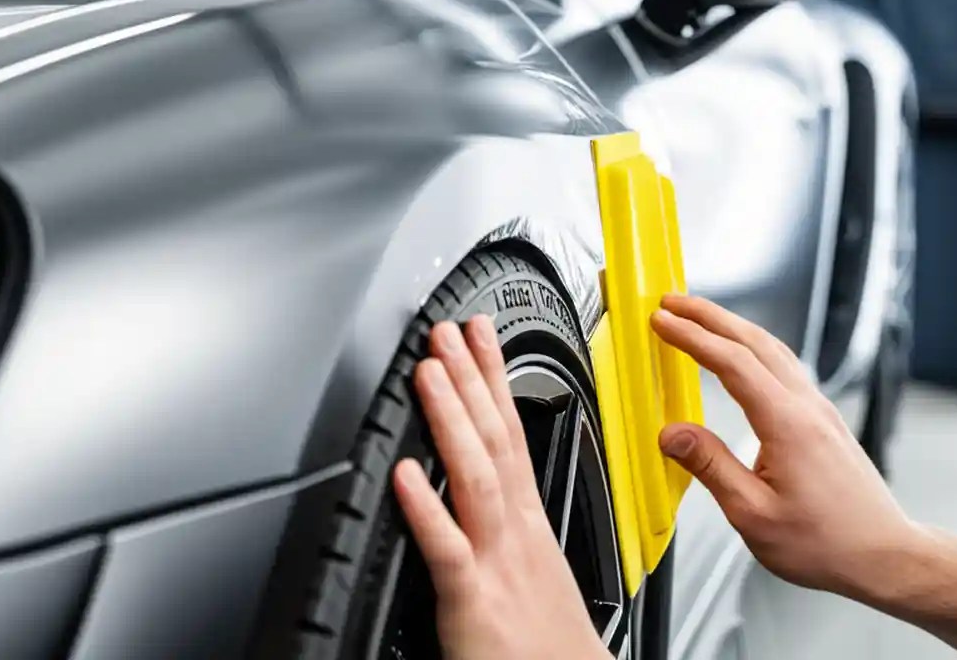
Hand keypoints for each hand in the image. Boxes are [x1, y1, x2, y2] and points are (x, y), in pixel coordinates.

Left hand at [392, 316, 607, 659]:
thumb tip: (486, 496)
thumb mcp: (533, 572)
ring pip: (475, 478)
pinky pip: (446, 549)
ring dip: (452, 419)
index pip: (513, 435)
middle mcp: (517, 534)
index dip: (496, 381)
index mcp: (529, 525)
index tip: (483, 338)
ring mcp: (496, 564)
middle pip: (497, 440)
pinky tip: (405, 472)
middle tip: (450, 329)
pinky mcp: (471, 604)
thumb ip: (508, 530)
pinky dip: (427, 508)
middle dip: (473, 379)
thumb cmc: (551, 648)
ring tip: (430, 371)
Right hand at [651, 295, 922, 599]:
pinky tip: (743, 354)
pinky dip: (754, 347)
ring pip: (773, 349)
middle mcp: (807, 408)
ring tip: (700, 317)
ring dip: (733, 327)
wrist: (884, 556)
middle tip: (672, 301)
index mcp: (788, 425)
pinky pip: (785, 367)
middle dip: (709, 316)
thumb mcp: (753, 515)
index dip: (692, 337)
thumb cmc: (825, 544)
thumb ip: (710, 467)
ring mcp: (820, 411)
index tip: (661, 321)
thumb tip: (671, 434)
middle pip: (754, 342)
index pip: (732, 363)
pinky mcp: (824, 421)